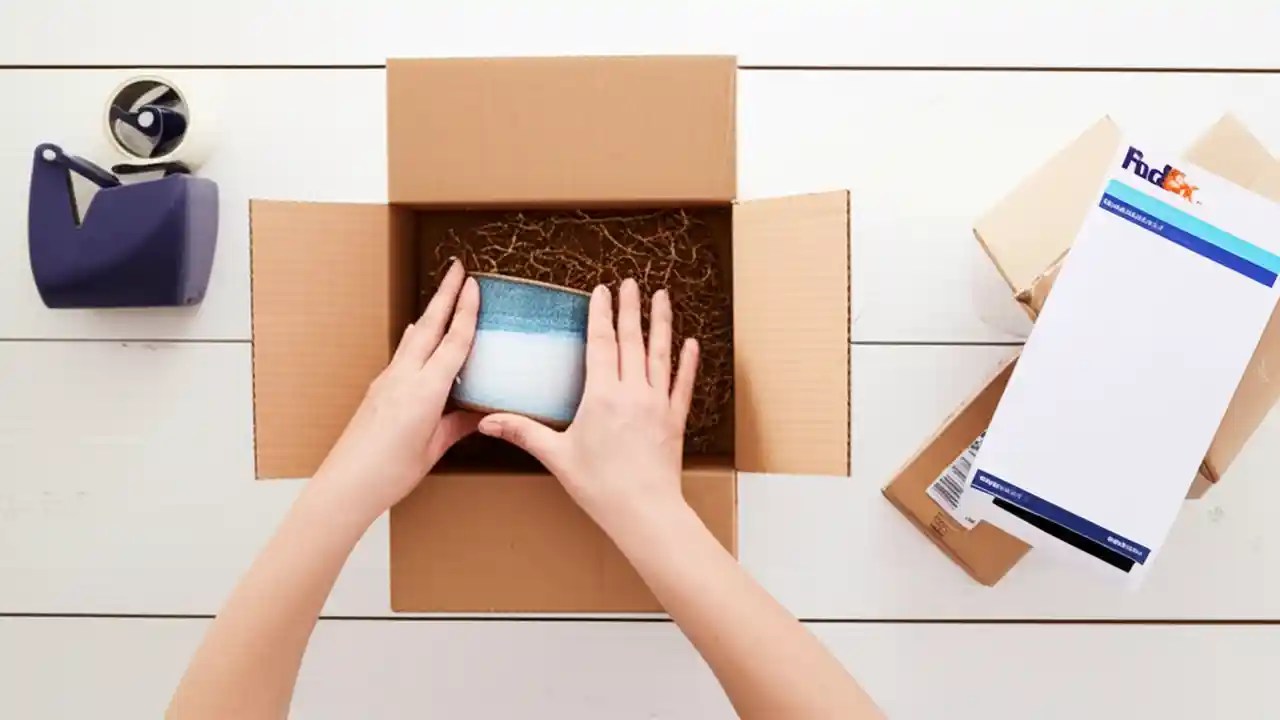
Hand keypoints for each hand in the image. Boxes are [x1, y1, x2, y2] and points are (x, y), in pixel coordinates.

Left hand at [311, 260, 480, 521]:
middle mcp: (404, 378)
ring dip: (431, 313)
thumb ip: (458, 425)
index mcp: (426, 391)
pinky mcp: (378, 390)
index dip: (466, 311)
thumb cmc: (390, 473)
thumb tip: (482, 415)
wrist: (346, 484)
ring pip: (414, 337)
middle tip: (458, 269)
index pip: (453, 342)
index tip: (474, 285)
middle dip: (445, 294)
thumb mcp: (434, 449)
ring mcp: (388, 381)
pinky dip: (416, 338)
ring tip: (443, 295)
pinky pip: (403, 354)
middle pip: (430, 325)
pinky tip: (417, 335)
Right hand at [478, 278, 698, 535]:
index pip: (601, 344)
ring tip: (662, 296)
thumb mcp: (557, 456)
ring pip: (660, 354)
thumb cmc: (600, 486)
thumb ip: (523, 432)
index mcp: (602, 396)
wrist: (644, 511)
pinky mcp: (675, 420)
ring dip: (661, 323)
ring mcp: (657, 404)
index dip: (600, 315)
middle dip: (630, 308)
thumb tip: (487, 421)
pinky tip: (690, 343)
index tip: (601, 291)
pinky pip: (683, 384)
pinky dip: (687, 362)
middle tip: (630, 282)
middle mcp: (633, 392)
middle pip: (631, 340)